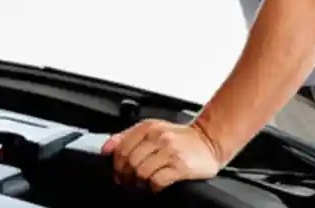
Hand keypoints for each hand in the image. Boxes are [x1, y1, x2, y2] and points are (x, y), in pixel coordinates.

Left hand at [101, 119, 223, 192]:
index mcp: (148, 127)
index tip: (118, 172)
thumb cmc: (180, 138)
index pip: (122, 147)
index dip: (116, 164)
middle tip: (128, 182)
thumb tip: (106, 148)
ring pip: (141, 171)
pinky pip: (157, 180)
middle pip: (130, 161)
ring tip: (141, 184)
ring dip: (138, 183)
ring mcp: (170, 152)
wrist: (208, 141)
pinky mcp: (181, 167)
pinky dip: (152, 186)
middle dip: (125, 176)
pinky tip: (154, 185)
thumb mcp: (152, 130)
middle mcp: (159, 137)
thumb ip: (127, 137)